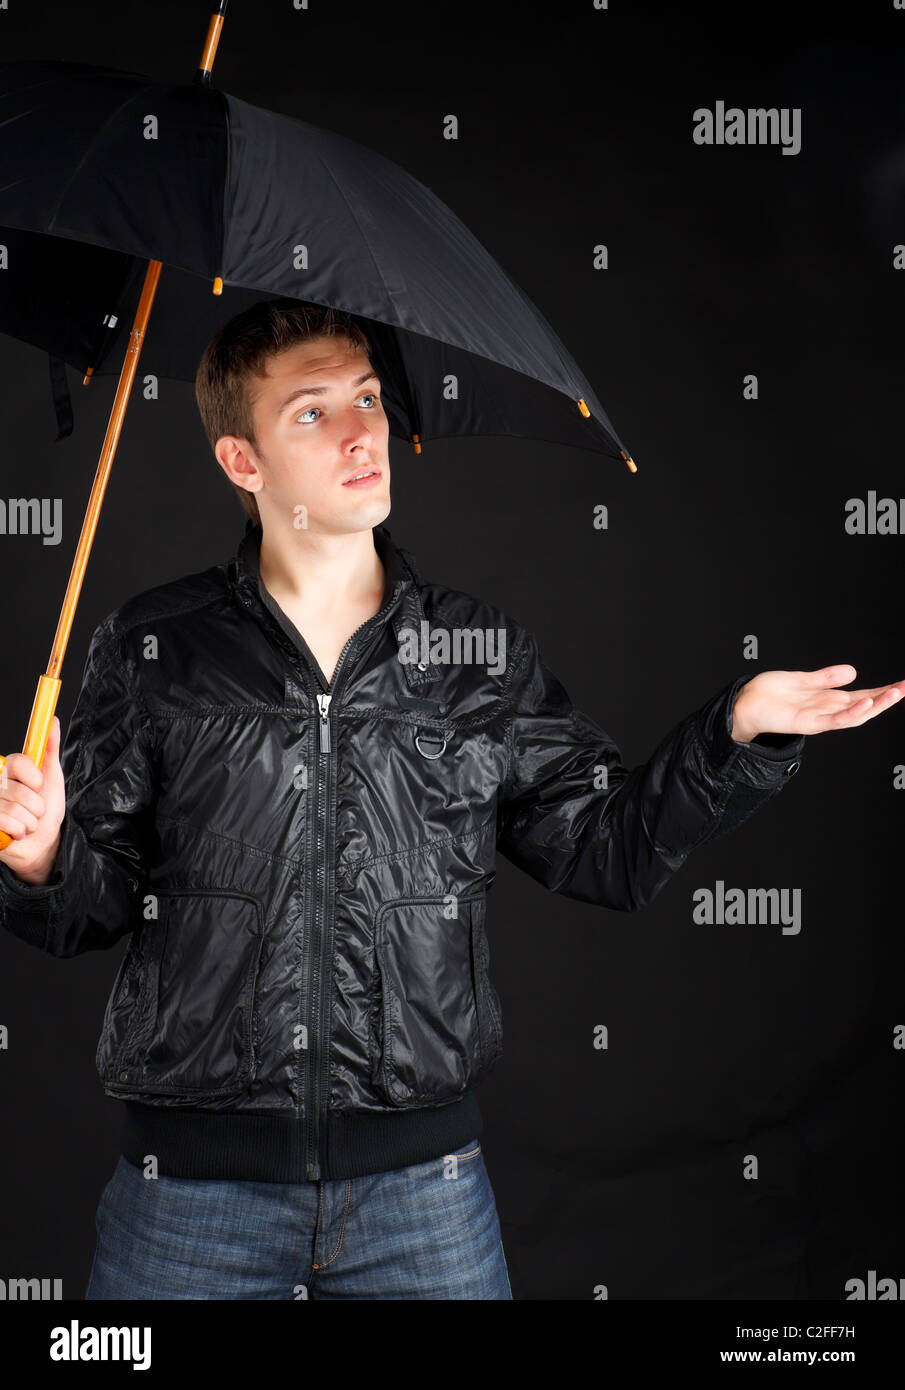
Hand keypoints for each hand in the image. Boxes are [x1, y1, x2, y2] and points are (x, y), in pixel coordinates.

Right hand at [0, 716, 65, 882]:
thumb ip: (50, 748)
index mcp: (8, 771)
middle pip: (20, 791)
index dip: (33, 777)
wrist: (44, 842)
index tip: (39, 786)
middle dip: (36, 806)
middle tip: (34, 810)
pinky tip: (17, 833)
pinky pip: (8, 823)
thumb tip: (52, 721)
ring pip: (17, 810)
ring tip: (27, 823)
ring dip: (30, 821)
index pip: (16, 762)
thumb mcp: (52, 777)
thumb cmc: (47, 810)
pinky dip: (20, 831)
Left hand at [731, 666, 904, 741]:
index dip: (883, 692)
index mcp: (828, 700)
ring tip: (894, 693)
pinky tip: (865, 702)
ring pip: (854, 714)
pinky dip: (851, 712)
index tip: (903, 684)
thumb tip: (853, 671)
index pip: (863, 696)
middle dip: (887, 698)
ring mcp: (818, 718)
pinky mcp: (806, 722)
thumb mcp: (804, 680)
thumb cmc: (770, 694)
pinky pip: (833, 719)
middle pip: (865, 706)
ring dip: (876, 705)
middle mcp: (827, 710)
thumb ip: (827, 677)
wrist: (745, 703)